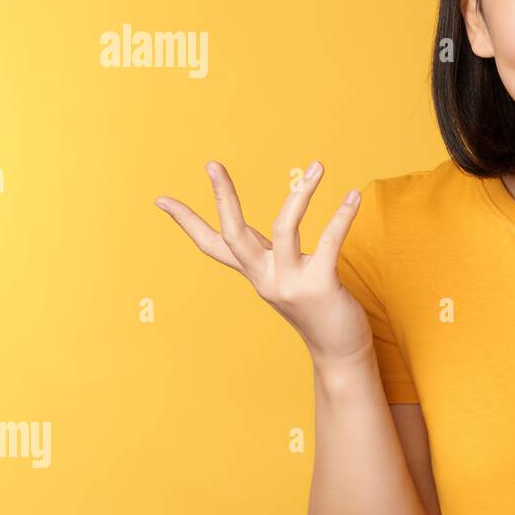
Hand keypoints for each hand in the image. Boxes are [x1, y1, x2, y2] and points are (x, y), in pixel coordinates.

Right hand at [154, 160, 373, 364]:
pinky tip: (354, 196)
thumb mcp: (288, 278)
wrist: (339, 351)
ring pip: (284, 227)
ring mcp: (290, 283)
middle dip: (222, 197)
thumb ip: (276, 252)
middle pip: (233, 233)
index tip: (160, 198)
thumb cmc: (318, 308)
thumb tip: (279, 220)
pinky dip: (342, 215)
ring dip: (301, 193)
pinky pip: (329, 241)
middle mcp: (265, 278)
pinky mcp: (319, 285)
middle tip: (212, 164)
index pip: (211, 245)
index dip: (185, 222)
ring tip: (317, 166)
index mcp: (255, 273)